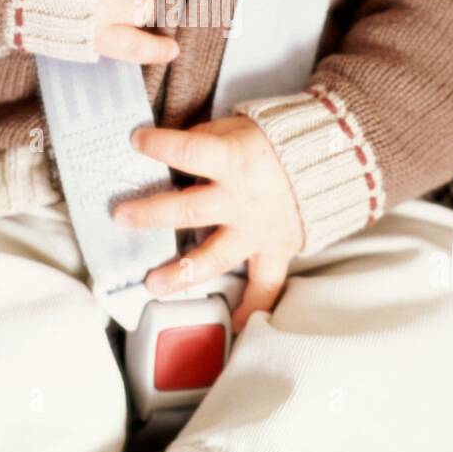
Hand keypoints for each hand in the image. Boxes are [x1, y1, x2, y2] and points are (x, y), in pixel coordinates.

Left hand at [112, 115, 304, 333]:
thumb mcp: (239, 125)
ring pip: (216, 256)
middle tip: (121, 217)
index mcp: (233, 159)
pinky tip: (235, 326)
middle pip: (190, 210)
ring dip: (183, 272)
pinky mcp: (275, 249)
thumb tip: (168, 150)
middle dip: (152, 214)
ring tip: (153, 284)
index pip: (190, 151)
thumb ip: (206, 139)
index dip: (160, 145)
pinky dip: (252, 308)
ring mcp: (257, 229)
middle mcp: (242, 198)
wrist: (332, 156)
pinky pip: (265, 285)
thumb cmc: (276, 139)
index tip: (135, 142)